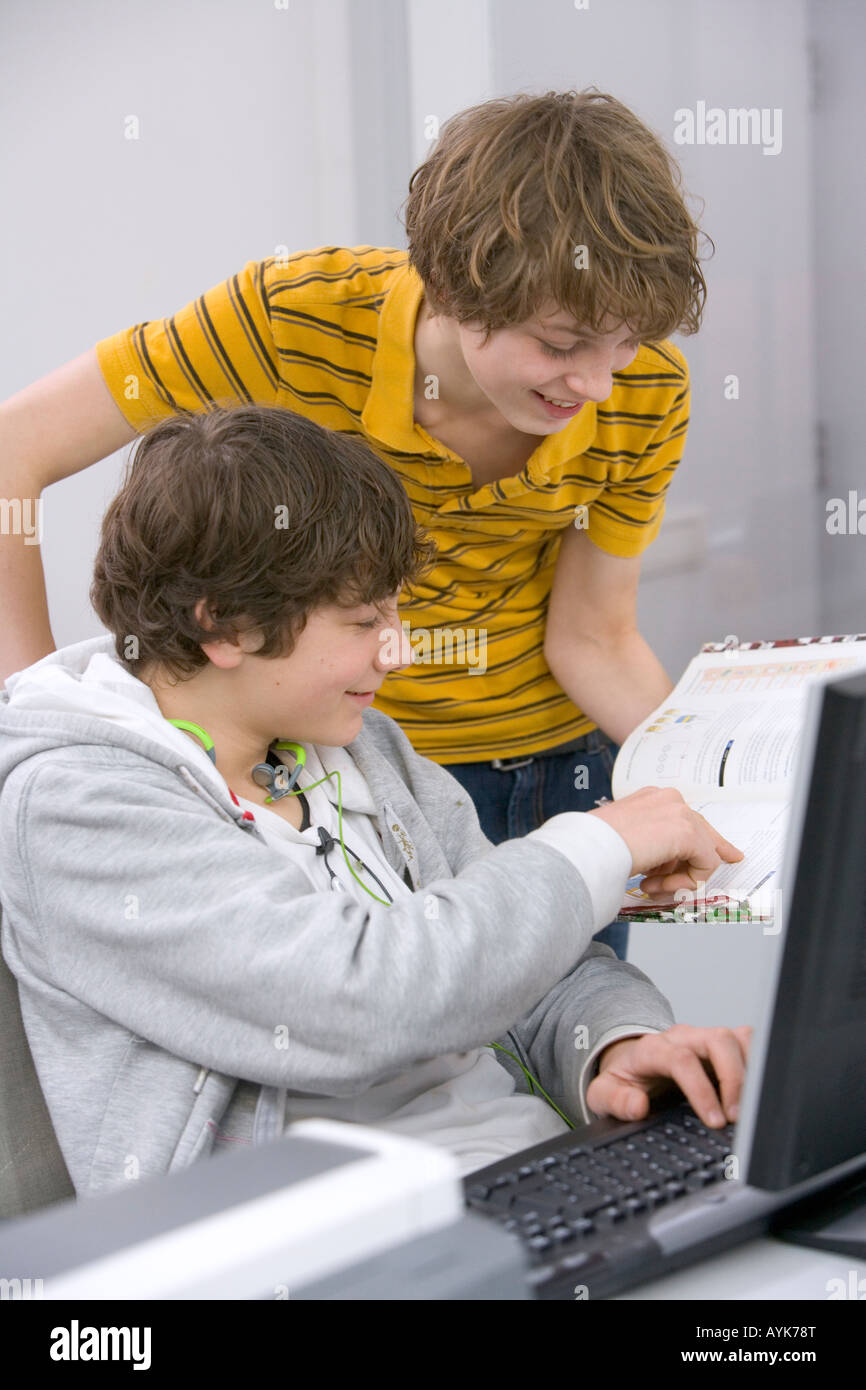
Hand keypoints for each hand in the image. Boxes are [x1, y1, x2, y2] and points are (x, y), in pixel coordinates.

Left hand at [584, 1024, 752, 1128]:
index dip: (701, 1090)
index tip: (714, 1121)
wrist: (632, 1063)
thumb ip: (615, 1100)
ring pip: (738, 1037)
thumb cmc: (623, 1080)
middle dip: (733, 1078)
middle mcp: (683, 1038)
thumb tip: (638, 1105)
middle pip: (718, 1040)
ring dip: (751, 1069)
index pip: (681, 1059)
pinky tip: (758, 1090)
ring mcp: (705, 1039)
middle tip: (736, 1116)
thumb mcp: (604, 1094)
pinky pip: (749, 1041)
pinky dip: (760, 1062)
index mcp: (653, 1048)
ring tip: (751, 1106)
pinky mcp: (723, 1045)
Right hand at [588, 786, 743, 895]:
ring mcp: (680, 813)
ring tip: (650, 888)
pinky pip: (706, 864)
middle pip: (703, 831)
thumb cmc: (595, 846)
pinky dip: (688, 881)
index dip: (704, 841)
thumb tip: (667, 865)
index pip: (687, 818)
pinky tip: (660, 886)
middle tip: (696, 881)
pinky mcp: (688, 833)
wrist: (589, 848)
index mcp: (651, 798)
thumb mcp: (627, 840)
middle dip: (702, 860)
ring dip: (679, 877)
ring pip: (703, 852)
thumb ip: (653, 845)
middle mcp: (669, 799)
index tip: (721, 856)